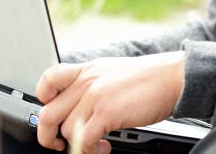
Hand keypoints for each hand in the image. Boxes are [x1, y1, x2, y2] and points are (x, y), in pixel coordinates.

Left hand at [35, 51, 184, 153]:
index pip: (48, 80)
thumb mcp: (112, 72)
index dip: (43, 99)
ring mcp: (94, 96)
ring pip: (65, 130)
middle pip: (48, 113)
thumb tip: (80, 107)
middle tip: (58, 144)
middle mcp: (86, 82)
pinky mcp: (106, 112)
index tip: (52, 113)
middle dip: (48, 136)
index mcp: (86, 70)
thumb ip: (93, 85)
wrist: (172, 77)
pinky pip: (82, 140)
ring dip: (75, 146)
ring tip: (94, 146)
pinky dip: (89, 150)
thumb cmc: (149, 79)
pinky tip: (103, 148)